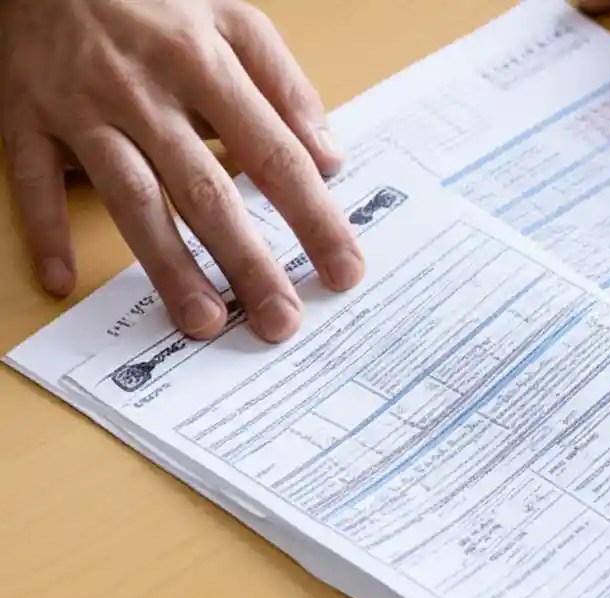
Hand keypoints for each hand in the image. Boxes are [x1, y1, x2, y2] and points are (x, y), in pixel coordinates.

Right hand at [0, 0, 363, 341]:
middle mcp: (143, 91)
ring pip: (131, 198)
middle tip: (279, 320)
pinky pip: (34, 181)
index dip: (313, 216)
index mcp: (203, 64)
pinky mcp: (25, 116)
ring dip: (168, 265)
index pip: (274, 154)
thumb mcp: (233, 18)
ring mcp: (80, 108)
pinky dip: (45, 231)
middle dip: (247, 261)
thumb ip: (285, 87)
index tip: (342, 269)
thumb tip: (329, 159)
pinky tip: (62, 281)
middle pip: (205, 190)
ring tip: (204, 320)